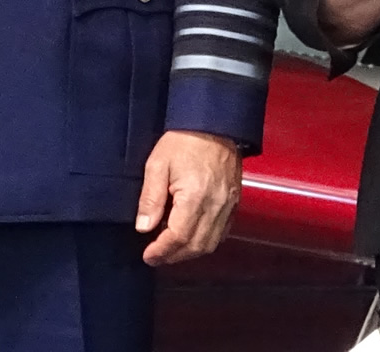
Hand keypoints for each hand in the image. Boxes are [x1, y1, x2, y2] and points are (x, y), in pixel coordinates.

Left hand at [136, 130, 241, 265]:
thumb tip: (144, 227)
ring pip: (211, 243)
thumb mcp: (157, 164)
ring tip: (172, 249)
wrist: (214, 123)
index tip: (148, 255)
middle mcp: (216, 204)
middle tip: (156, 256)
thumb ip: (150, 198)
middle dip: (174, 256)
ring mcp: (228, 203)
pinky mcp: (235, 201)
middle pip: (196, 245)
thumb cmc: (185, 140)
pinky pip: (223, 232)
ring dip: (190, 252)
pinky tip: (192, 237)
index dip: (162, 251)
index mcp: (195, 195)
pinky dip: (207, 241)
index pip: (178, 236)